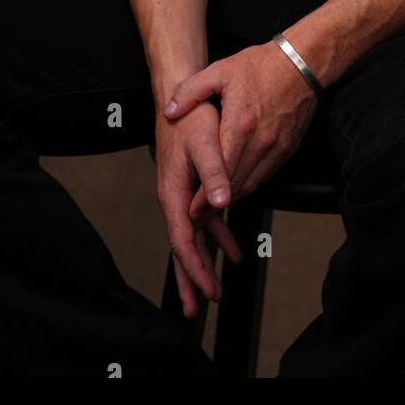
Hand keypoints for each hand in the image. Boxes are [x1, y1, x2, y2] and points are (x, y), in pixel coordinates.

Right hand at [153, 102, 242, 318]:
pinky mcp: (193, 187)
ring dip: (202, 263)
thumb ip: (212, 174)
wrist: (181, 95)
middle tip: (197, 309)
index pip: (182, 239)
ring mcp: (183, 194)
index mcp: (173, 191)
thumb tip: (221, 204)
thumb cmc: (191, 118)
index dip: (193, 268)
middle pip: (181, 247)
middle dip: (190, 278)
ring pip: (192, 237)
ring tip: (212, 292)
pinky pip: (203, 221)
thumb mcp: (205, 143)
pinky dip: (216, 238)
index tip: (205, 290)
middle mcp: (174, 197)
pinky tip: (231, 251)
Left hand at [162, 41, 318, 224]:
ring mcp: (276, 148)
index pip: (220, 171)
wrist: (302, 64)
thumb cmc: (262, 66)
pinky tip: (236, 187)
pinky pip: (265, 176)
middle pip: (235, 184)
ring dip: (231, 198)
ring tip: (213, 208)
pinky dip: (248, 186)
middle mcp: (260, 141)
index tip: (191, 210)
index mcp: (240, 124)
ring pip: (251, 184)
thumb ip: (190, 92)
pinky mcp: (287, 149)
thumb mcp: (220, 71)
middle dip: (214, 205)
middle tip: (197, 217)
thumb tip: (170, 111)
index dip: (204, 195)